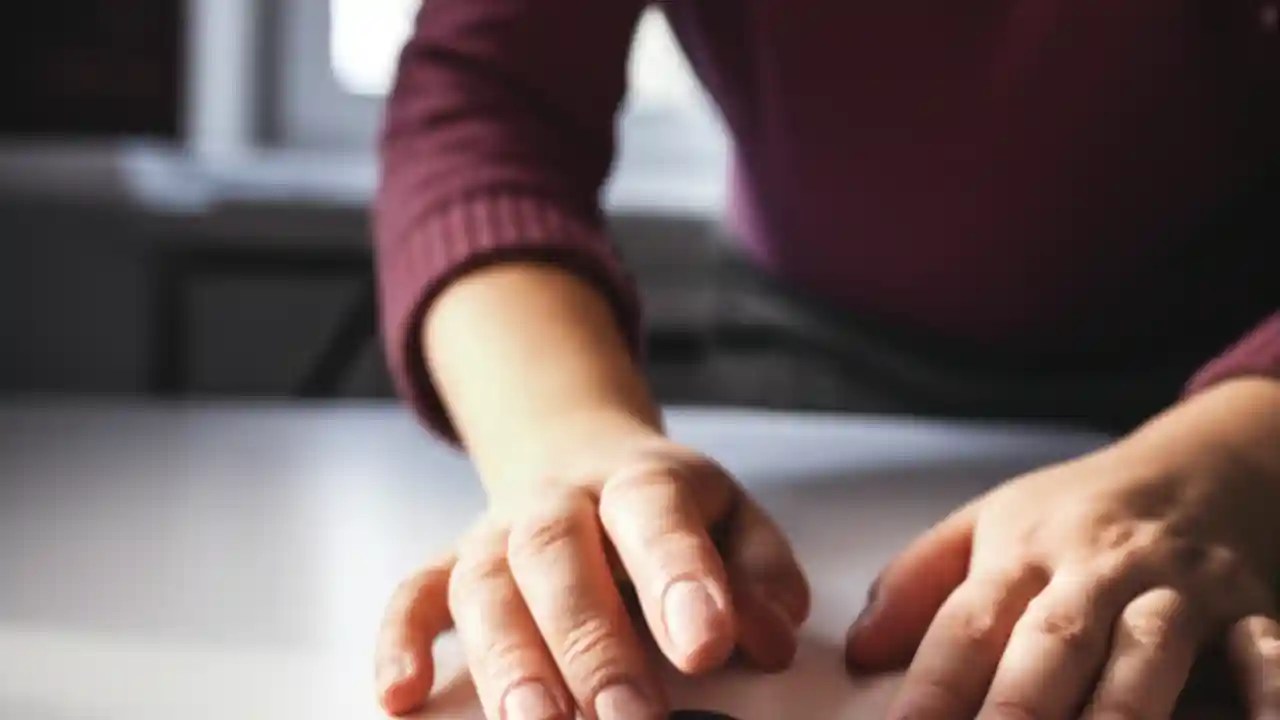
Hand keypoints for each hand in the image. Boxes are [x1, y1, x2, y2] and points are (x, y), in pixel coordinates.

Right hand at [376, 428, 809, 718]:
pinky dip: (400, 640)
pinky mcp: (451, 566)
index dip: (680, 577)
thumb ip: (758, 576)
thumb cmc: (663, 510)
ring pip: (485, 585)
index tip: (705, 646)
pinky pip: (414, 595)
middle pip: (559, 557)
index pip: (655, 513)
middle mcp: (557, 502)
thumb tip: (768, 637)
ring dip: (507, 661)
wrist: (577, 457)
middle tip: (628, 719)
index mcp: (638, 480)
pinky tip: (401, 695)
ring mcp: (495, 534)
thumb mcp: (734, 521)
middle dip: (591, 644)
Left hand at [846, 378, 1279, 717]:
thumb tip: (859, 649)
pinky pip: (1262, 654)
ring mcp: (1176, 587)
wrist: (1206, 460)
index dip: (931, 686)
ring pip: (1146, 653)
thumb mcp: (989, 523)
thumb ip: (919, 583)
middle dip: (1018, 709)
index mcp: (1023, 550)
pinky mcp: (1249, 605)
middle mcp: (1096, 567)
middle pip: (1051, 641)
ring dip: (1117, 714)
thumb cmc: (1080, 509)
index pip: (965, 624)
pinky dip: (1266, 695)